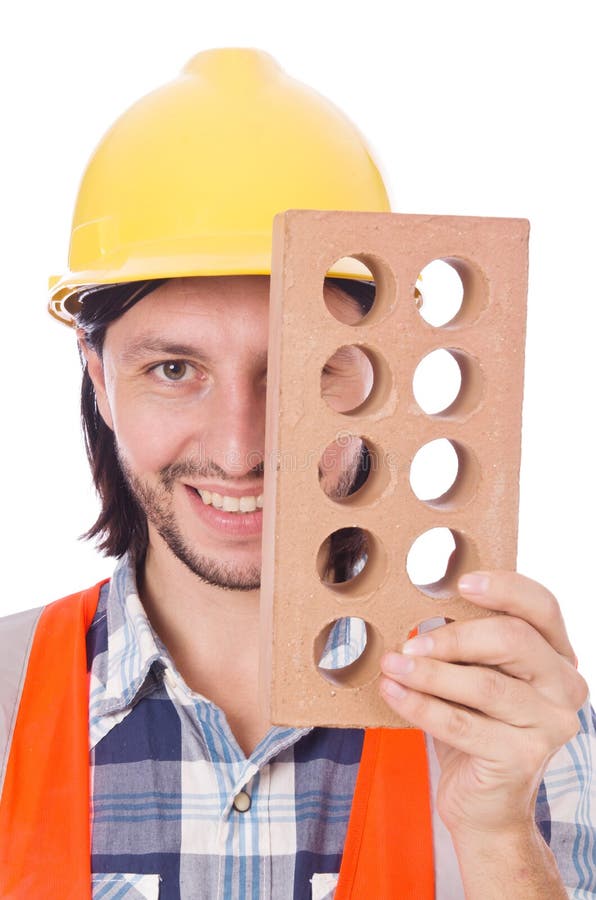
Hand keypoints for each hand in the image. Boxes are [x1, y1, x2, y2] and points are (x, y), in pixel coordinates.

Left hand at [379, 571, 587, 837]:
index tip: (460, 582)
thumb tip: (418, 607)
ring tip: (392, 665)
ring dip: (429, 673)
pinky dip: (421, 705)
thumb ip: (467, 643)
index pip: (542, 607)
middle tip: (410, 642)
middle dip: (454, 635)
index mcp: (557, 656)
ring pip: (485, 685)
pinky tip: (394, 692)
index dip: (504, 588)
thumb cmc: (477, 726)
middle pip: (514, 640)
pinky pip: (462, 724)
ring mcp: (549, 726)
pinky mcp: (522, 759)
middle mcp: (565, 688)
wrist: (486, 804)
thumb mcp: (477, 675)